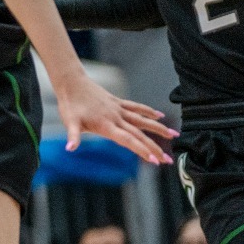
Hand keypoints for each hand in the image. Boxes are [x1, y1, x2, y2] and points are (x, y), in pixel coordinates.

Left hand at [51, 69, 173, 165]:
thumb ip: (73, 136)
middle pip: (139, 134)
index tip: (154, 160)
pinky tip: (159, 115)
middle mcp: (116, 118)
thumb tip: (69, 148)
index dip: (141, 150)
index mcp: (106, 125)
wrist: (71, 83)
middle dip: (154, 148)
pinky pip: (136, 107)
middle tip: (168, 160)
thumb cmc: (69, 105)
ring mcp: (118, 109)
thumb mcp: (70, 122)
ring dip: (159, 128)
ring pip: (143, 120)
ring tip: (174, 135)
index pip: (128, 140)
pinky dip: (148, 111)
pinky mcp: (118, 102)